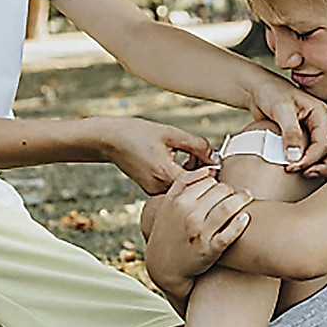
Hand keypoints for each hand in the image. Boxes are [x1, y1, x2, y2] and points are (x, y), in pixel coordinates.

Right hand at [97, 117, 215, 194]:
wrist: (110, 140)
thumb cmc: (138, 133)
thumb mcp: (171, 133)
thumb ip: (197, 145)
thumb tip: (217, 158)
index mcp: (165, 174)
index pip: (201, 183)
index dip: (212, 170)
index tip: (213, 156)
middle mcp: (159, 189)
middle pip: (194, 189)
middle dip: (203, 172)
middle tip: (202, 153)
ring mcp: (154, 193)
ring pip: (185, 190)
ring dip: (192, 174)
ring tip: (188, 153)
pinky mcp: (152, 191)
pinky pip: (175, 188)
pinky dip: (181, 176)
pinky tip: (177, 160)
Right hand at [143, 167, 253, 303]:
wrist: (163, 264)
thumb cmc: (167, 232)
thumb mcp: (167, 204)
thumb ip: (183, 183)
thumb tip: (208, 170)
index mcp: (179, 201)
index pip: (208, 181)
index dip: (218, 182)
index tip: (221, 187)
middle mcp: (189, 215)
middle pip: (221, 191)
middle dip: (231, 190)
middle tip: (236, 193)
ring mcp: (200, 232)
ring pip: (228, 207)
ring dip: (242, 200)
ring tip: (247, 198)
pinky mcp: (210, 250)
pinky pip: (230, 233)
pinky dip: (240, 223)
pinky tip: (245, 218)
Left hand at [245, 70, 326, 178]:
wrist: (259, 91)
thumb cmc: (270, 93)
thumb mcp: (281, 109)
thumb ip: (290, 132)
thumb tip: (295, 156)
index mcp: (321, 114)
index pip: (324, 145)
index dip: (309, 160)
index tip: (291, 166)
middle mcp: (323, 124)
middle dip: (322, 168)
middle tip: (302, 173)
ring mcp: (317, 132)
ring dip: (318, 168)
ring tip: (298, 171)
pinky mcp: (308, 139)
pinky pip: (318, 156)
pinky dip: (310, 165)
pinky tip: (296, 167)